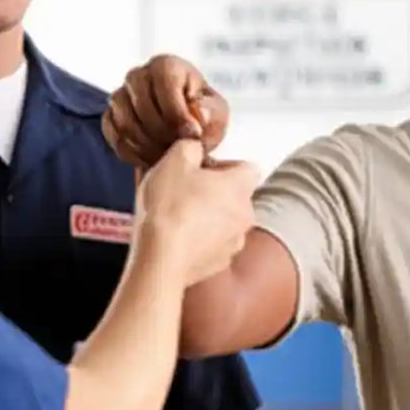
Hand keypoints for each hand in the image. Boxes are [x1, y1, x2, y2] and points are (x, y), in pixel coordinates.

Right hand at [102, 54, 229, 168]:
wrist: (186, 132)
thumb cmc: (202, 117)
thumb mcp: (217, 113)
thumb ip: (211, 112)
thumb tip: (200, 113)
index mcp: (166, 66)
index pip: (165, 83)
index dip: (178, 112)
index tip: (192, 134)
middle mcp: (139, 76)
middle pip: (142, 104)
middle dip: (163, 132)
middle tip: (179, 149)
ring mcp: (120, 96)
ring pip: (125, 122)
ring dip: (147, 145)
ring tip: (167, 156)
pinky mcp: (111, 117)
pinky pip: (114, 135)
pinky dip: (132, 152)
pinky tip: (151, 158)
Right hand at [133, 139, 258, 286]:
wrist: (160, 258)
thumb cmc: (169, 209)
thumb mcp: (174, 161)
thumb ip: (190, 146)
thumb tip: (194, 147)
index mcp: (240, 186)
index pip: (249, 167)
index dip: (225, 165)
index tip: (203, 168)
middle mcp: (245, 215)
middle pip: (236, 196)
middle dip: (214, 192)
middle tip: (185, 190)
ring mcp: (234, 242)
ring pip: (225, 222)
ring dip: (207, 217)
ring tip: (177, 216)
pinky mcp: (218, 263)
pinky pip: (213, 245)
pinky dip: (199, 240)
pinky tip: (176, 237)